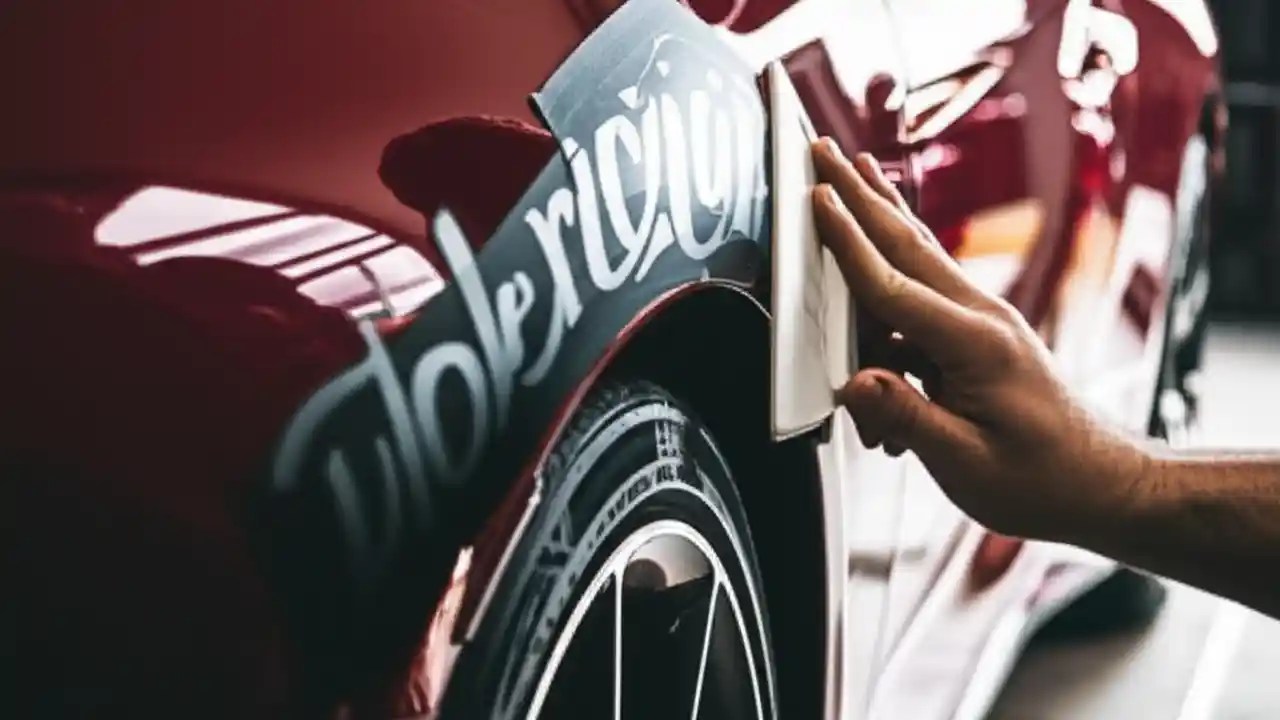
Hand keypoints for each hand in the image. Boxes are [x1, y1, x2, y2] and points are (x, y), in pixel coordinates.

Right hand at [810, 138, 1149, 541]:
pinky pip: (921, 301)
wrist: (1102, 485)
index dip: (847, 242)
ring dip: (878, 217)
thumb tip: (853, 383)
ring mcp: (982, 324)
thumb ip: (904, 416)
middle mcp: (981, 320)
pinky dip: (889, 285)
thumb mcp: (964, 461)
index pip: (892, 285)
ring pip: (917, 261)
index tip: (817, 199)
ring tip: (852, 174)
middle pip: (906, 243)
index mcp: (975, 345)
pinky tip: (874, 271)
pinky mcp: (978, 339)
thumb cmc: (1040, 479)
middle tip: (824, 149)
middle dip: (860, 193)